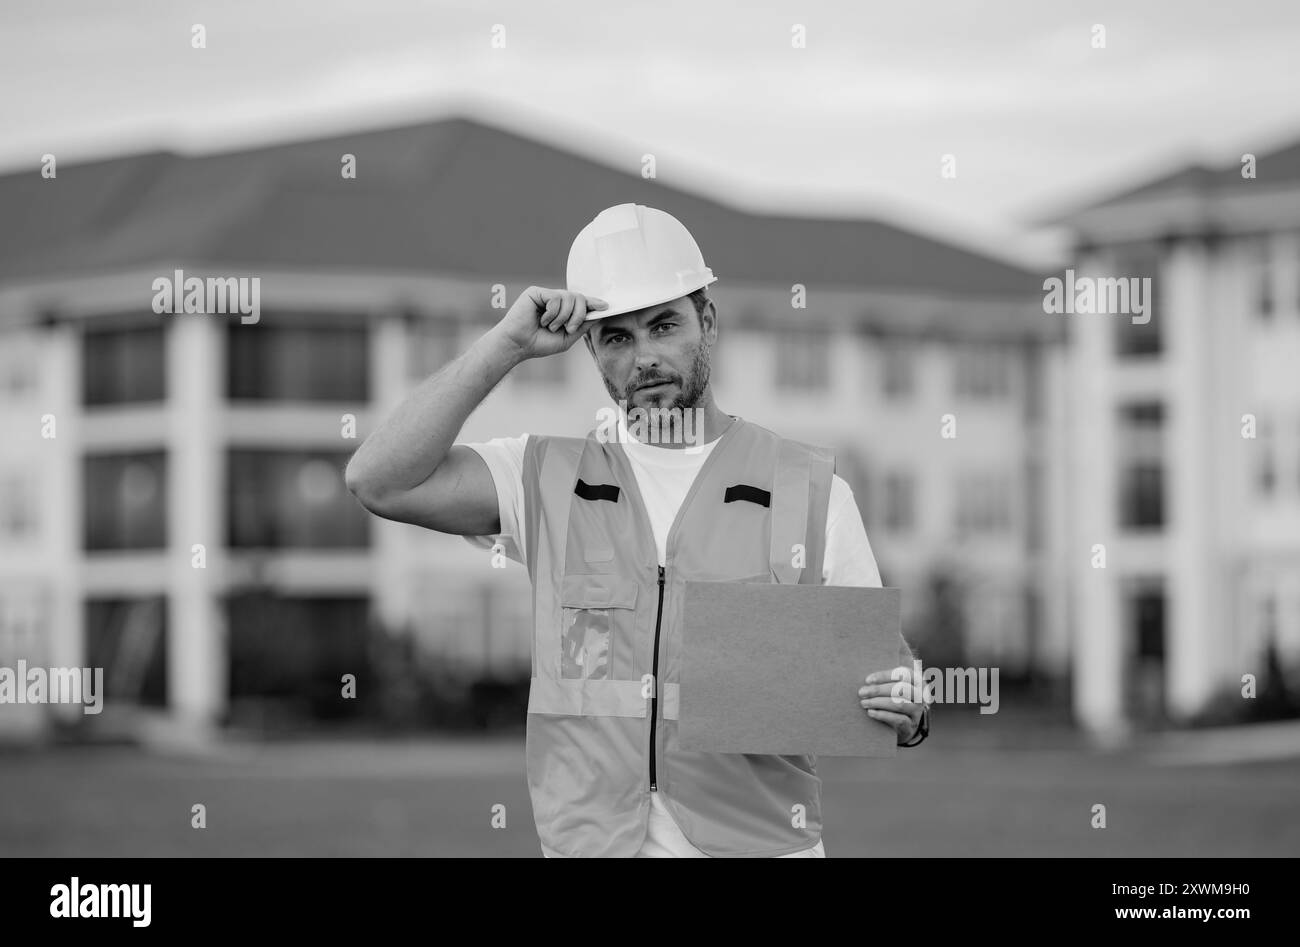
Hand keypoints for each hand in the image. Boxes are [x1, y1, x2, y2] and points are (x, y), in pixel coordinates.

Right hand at [492, 286, 607, 360]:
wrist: (518, 345)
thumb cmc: (539, 343)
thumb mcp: (567, 338)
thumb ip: (582, 326)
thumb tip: (597, 314)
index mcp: (563, 310)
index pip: (581, 302)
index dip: (593, 303)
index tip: (605, 306)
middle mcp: (555, 300)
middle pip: (579, 298)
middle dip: (579, 315)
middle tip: (569, 328)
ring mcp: (546, 295)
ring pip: (569, 297)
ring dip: (563, 317)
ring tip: (551, 327)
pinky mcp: (536, 292)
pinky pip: (555, 298)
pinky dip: (552, 313)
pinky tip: (542, 320)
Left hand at [859, 665, 927, 744]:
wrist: (902, 724)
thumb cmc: (894, 697)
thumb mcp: (894, 684)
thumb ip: (888, 674)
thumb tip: (878, 665)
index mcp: (917, 680)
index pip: (903, 674)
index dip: (884, 676)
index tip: (867, 680)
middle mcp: (920, 695)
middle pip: (900, 689)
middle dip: (878, 690)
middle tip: (861, 692)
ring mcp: (917, 711)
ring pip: (899, 704)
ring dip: (878, 703)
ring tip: (863, 703)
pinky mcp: (911, 725)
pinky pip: (898, 719)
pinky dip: (882, 715)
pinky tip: (870, 712)